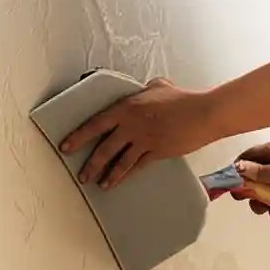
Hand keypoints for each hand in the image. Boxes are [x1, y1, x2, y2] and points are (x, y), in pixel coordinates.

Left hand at [59, 77, 216, 188]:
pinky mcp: (156, 152)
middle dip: (90, 163)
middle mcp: (132, 125)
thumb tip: (142, 90)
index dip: (79, 136)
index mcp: (127, 107)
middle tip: (81, 175)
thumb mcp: (158, 86)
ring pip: (118, 161)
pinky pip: (135, 167)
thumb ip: (144, 90)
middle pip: (104, 147)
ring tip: (96, 183)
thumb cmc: (182, 98)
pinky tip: (115, 183)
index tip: (66, 146)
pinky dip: (124, 176)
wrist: (203, 113)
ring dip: (105, 174)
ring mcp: (144, 140)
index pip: (96, 123)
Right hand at [228, 142, 269, 221]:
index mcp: (268, 153)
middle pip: (248, 180)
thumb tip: (237, 168)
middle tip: (257, 204)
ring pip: (260, 194)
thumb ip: (258, 173)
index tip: (234, 188)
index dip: (235, 174)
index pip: (242, 161)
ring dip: (265, 205)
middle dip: (252, 195)